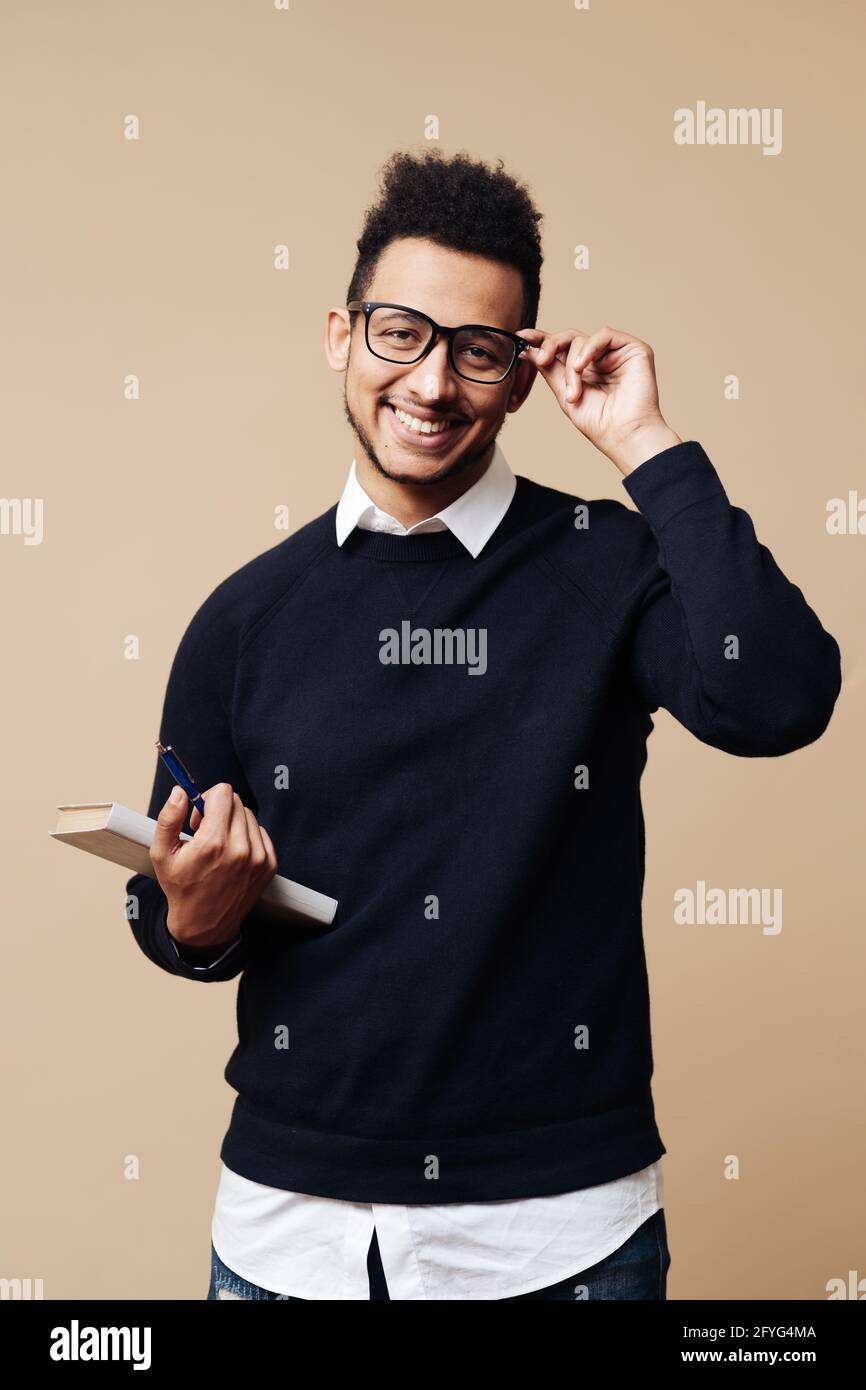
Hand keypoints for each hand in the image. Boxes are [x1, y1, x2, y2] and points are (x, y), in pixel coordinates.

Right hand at [150, 782, 277, 948]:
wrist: (205, 923)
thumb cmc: (181, 888)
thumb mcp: (162, 854)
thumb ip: (169, 818)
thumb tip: (180, 792)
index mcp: (213, 843)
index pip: (223, 793)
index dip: (206, 799)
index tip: (198, 818)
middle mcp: (240, 849)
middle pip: (236, 802)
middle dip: (218, 810)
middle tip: (205, 832)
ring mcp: (259, 858)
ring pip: (249, 816)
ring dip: (233, 823)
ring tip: (218, 846)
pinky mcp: (270, 865)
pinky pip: (260, 832)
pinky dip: (247, 837)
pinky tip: (232, 854)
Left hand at [516, 324, 681, 474]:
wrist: (623, 435)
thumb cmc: (599, 423)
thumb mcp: (564, 394)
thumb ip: (549, 370)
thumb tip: (528, 351)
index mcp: (584, 370)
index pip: (561, 348)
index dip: (541, 339)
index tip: (521, 336)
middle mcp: (599, 359)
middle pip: (569, 338)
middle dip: (551, 347)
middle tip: (542, 360)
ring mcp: (616, 353)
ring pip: (583, 339)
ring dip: (572, 364)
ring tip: (574, 391)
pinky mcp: (633, 349)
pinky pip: (605, 335)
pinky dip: (589, 348)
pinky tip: (581, 366)